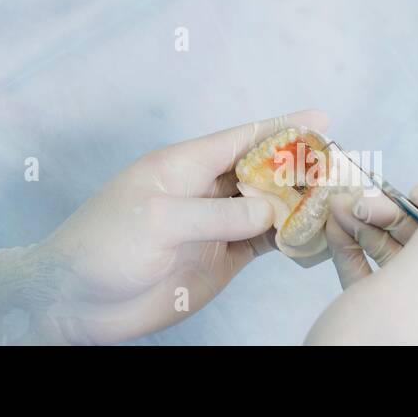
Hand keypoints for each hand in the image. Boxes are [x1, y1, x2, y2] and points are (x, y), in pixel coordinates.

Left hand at [0, 110, 329, 343]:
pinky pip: (260, 243)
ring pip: (265, 208)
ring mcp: (210, 226)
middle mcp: (199, 191)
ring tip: (339, 201)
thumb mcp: (160, 222)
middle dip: (299, 166)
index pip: (240, 138)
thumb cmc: (102, 247)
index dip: (281, 126)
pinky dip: (287, 239)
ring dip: (298, 204)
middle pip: (260, 170)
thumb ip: (218, 214)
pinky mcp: (215, 260)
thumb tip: (271, 211)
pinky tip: (312, 237)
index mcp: (181, 166)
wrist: (74, 300)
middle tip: (343, 167)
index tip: (321, 116)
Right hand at [305, 184, 417, 344]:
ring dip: (368, 226)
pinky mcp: (374, 319)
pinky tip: (332, 230)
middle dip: (396, 215)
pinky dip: (352, 248)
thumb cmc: (365, 348)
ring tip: (338, 207)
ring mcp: (406, 315)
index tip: (413, 193)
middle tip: (360, 200)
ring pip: (395, 257)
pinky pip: (370, 274)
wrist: (323, 404)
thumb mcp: (401, 293)